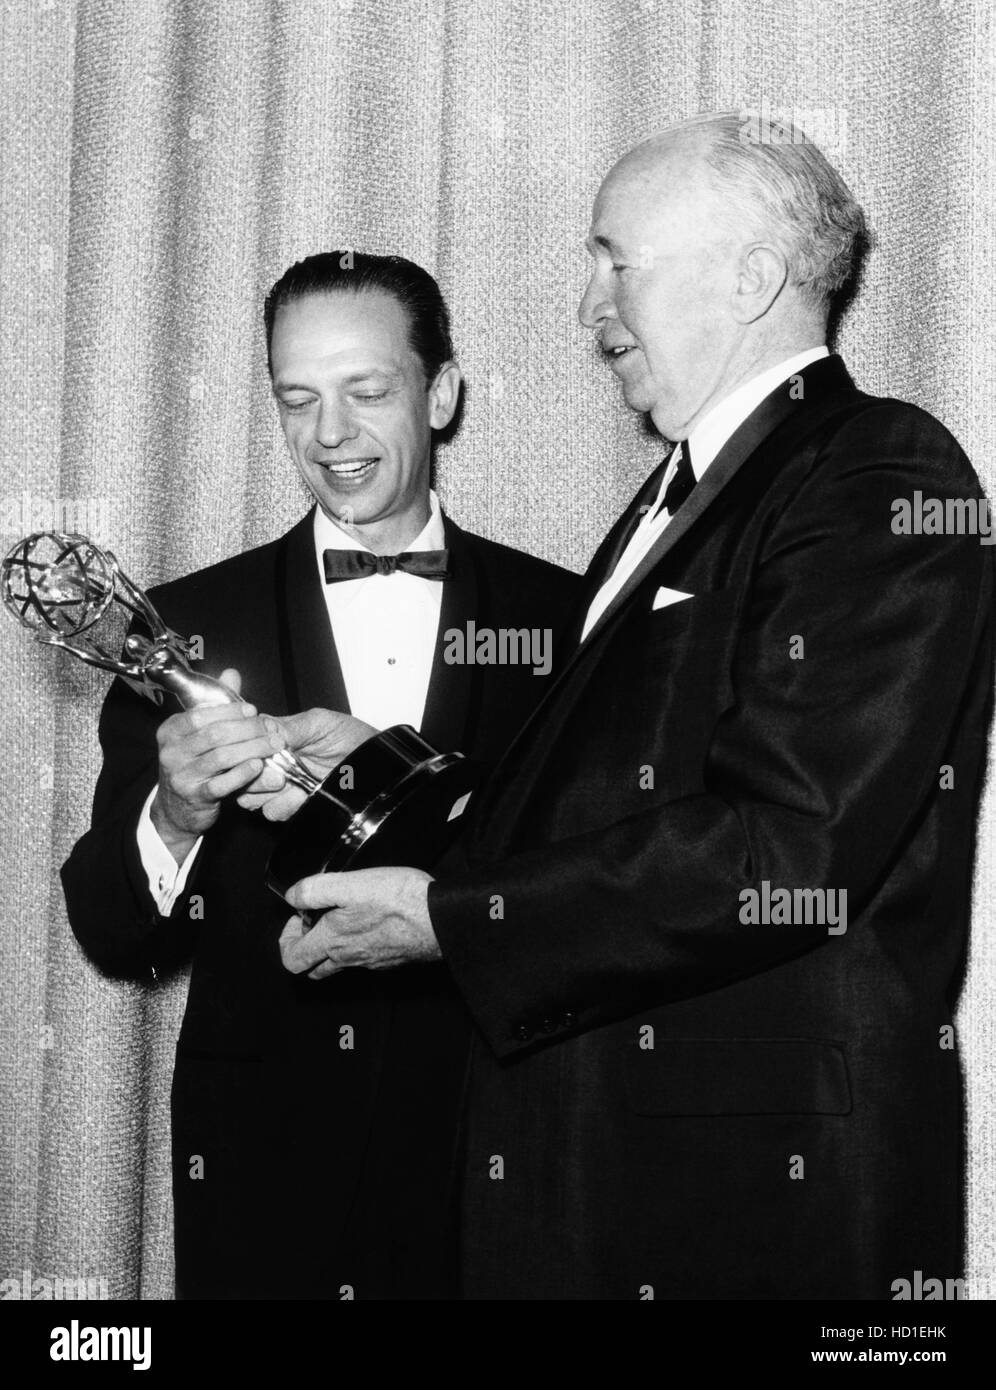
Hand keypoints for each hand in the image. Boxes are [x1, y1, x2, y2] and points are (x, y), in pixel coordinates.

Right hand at [151, 668, 287, 861]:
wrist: (177, 808)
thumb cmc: (194, 763)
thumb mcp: (199, 733)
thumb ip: (216, 704)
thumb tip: (232, 673)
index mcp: (170, 731)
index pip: (201, 715)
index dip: (231, 711)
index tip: (253, 710)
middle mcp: (171, 752)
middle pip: (215, 734)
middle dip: (248, 729)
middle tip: (272, 728)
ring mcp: (181, 776)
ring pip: (221, 757)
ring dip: (253, 748)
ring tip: (274, 745)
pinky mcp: (195, 797)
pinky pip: (222, 783)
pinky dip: (243, 773)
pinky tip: (259, 765)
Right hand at [237, 709, 377, 820]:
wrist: (375, 764)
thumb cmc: (351, 738)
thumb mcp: (320, 723)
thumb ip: (290, 726)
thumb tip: (261, 726)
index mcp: (273, 737)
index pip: (239, 743)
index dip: (242, 748)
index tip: (259, 748)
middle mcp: (271, 762)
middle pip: (238, 773)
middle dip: (254, 773)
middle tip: (277, 771)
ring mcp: (279, 786)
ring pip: (249, 796)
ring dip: (267, 791)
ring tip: (290, 782)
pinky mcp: (290, 806)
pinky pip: (271, 811)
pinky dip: (285, 805)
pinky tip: (301, 796)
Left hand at [279, 866, 437, 979]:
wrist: (441, 919)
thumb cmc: (399, 901)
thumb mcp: (350, 884)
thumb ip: (315, 890)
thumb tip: (292, 896)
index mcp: (333, 941)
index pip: (293, 960)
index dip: (285, 940)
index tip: (296, 918)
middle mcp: (349, 958)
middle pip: (313, 968)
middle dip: (306, 946)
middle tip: (313, 923)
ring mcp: (370, 962)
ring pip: (339, 964)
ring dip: (330, 947)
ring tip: (340, 920)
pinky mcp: (390, 959)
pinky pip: (364, 960)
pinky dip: (357, 945)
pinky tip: (370, 923)